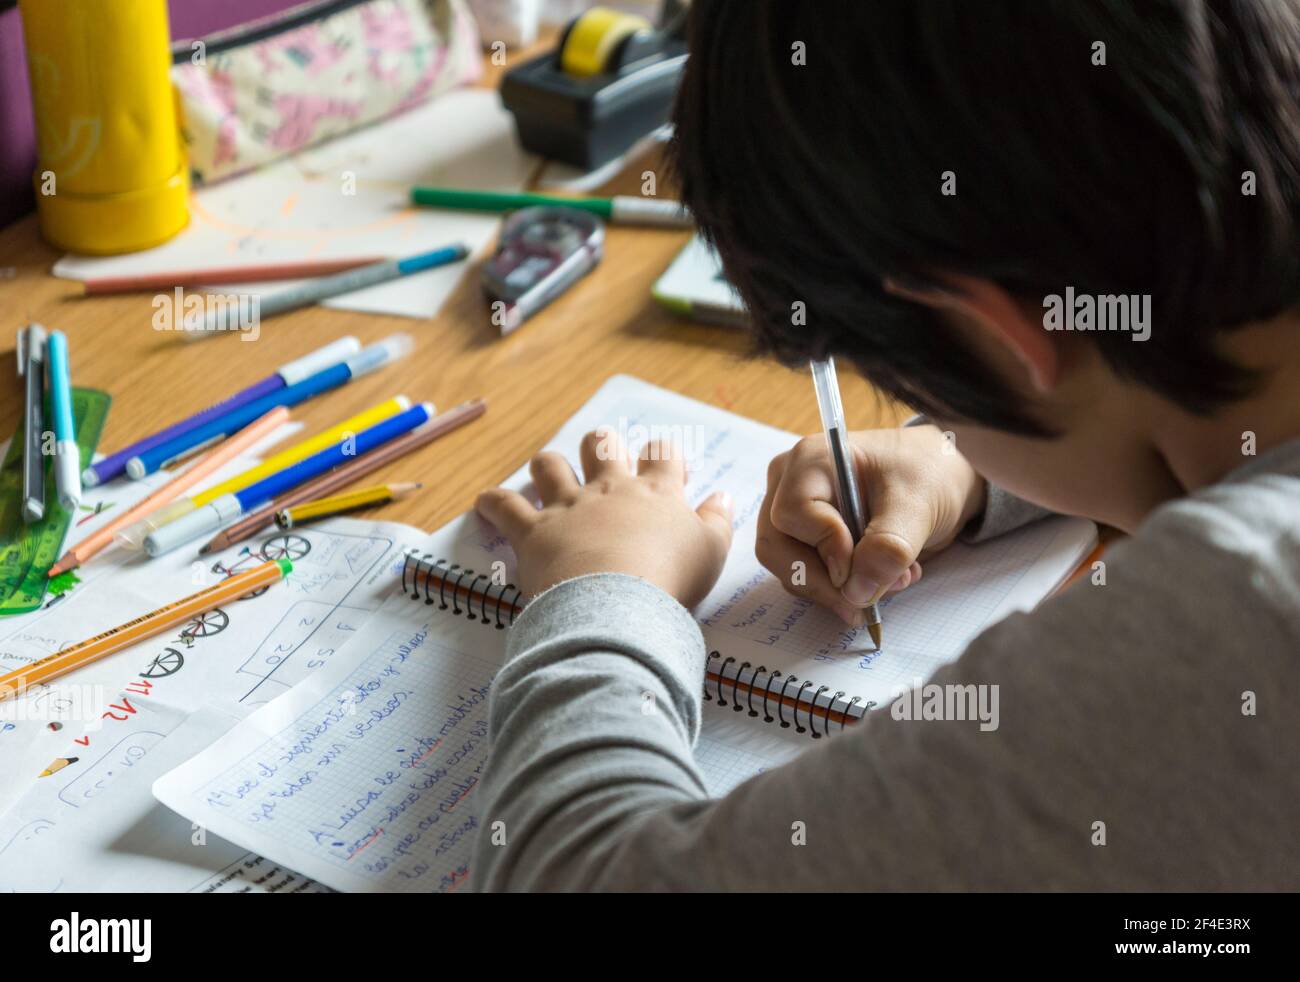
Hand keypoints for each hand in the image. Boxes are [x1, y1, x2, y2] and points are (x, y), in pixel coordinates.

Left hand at [476, 429, 734, 606]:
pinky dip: (491, 502)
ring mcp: (568, 507)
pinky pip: (503, 506)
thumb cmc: (671, 578)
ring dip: (548, 466)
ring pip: (551, 466)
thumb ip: (718, 520)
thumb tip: (724, 496)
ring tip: (548, 472)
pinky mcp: (532, 531)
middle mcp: (609, 490)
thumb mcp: (711, 551)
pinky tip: (485, 501)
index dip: (661, 454)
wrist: (619, 601)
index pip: (661, 455)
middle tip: (602, 454)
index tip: (661, 461)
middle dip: (601, 445)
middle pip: (602, 447)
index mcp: (655, 493)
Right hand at [757, 425, 986, 624]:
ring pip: (789, 568)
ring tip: (892, 581)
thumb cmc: (927, 472)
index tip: (862, 569)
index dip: (825, 547)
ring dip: (837, 590)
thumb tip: (856, 592)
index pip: (792, 514)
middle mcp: (790, 485)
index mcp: (811, 461)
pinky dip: (840, 589)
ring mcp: (795, 514)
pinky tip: (880, 579)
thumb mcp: (918, 505)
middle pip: (777, 547)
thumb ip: (889, 546)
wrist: (942, 476)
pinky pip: (806, 575)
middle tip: (868, 601)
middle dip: (824, 582)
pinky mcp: (807, 540)